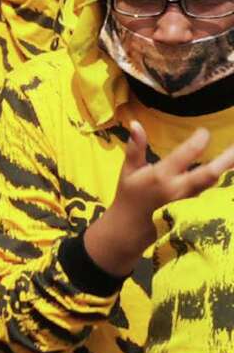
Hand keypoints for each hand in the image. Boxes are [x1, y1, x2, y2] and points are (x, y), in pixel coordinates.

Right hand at [85, 120, 233, 279]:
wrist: (130, 229)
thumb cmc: (130, 196)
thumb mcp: (129, 171)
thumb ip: (135, 147)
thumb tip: (136, 123)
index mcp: (161, 176)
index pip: (186, 154)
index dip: (199, 141)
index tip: (204, 132)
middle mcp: (178, 189)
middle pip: (209, 174)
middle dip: (226, 159)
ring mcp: (189, 201)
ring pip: (214, 185)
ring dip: (229, 170)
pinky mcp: (195, 209)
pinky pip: (212, 193)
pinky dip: (223, 181)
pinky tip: (231, 171)